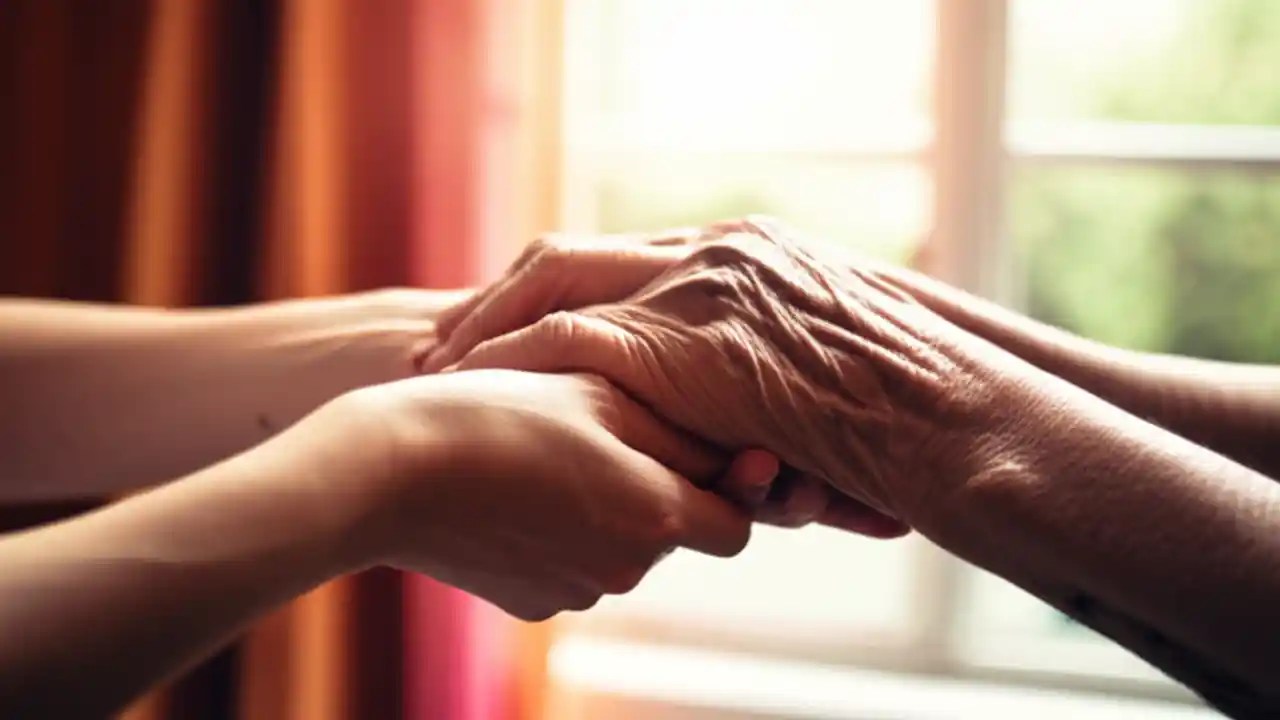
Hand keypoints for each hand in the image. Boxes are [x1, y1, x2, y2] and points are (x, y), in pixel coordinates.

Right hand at [287, 369, 771, 620]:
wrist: (388, 470)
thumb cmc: (498, 410)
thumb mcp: (602, 395)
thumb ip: (685, 433)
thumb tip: (748, 461)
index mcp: (656, 514)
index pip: (738, 525)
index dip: (732, 488)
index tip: (711, 449)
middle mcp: (626, 569)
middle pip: (673, 533)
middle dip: (660, 488)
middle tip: (609, 432)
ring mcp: (575, 592)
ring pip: (621, 549)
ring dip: (608, 507)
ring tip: (553, 452)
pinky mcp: (529, 602)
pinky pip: (571, 566)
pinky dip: (561, 532)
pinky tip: (520, 489)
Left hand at [445, 218, 990, 533]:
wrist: (954, 420)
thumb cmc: (902, 411)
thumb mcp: (822, 367)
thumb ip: (762, 365)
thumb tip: (737, 411)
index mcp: (740, 248)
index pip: (618, 256)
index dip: (552, 289)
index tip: (506, 323)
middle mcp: (714, 249)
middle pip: (570, 252)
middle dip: (498, 295)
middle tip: (446, 339)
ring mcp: (703, 285)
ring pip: (558, 281)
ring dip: (489, 322)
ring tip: (436, 365)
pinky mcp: (694, 338)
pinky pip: (575, 338)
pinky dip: (517, 358)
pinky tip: (477, 385)